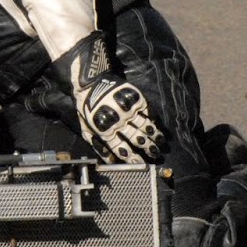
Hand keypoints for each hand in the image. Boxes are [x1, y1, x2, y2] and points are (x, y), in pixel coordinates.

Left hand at [59, 33, 165, 163]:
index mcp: (105, 130)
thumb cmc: (88, 109)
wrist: (90, 83)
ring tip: (160, 142)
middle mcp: (118, 121)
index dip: (133, 157)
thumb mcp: (87, 130)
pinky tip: (157, 126)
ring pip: (144, 126)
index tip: (142, 163)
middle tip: (155, 153)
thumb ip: (99, 146)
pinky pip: (147, 111)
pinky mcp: (134, 97)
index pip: (122, 148)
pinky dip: (153, 120)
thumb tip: (112, 161)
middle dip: (148, 148)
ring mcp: (127, 109)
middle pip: (136, 138)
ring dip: (153, 135)